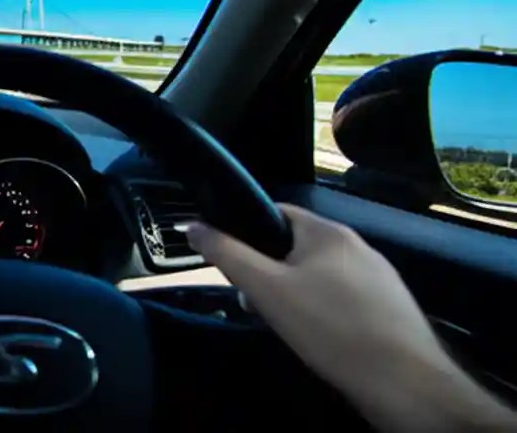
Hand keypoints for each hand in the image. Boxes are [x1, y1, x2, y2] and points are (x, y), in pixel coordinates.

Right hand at [184, 204, 514, 432]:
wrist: (403, 382)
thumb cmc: (330, 329)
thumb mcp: (267, 290)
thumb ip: (228, 255)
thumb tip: (194, 227)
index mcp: (328, 232)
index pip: (275, 213)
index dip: (247, 234)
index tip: (234, 266)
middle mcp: (358, 245)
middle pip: (296, 248)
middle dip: (271, 274)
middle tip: (259, 306)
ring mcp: (379, 276)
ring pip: (320, 276)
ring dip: (296, 295)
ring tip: (289, 327)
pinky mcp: (391, 306)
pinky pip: (344, 298)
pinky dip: (325, 312)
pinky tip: (322, 338)